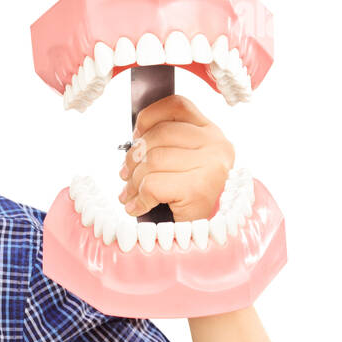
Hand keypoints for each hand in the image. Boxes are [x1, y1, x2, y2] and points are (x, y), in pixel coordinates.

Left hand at [118, 95, 233, 221]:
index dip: (148, 117)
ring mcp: (211, 166)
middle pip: (159, 135)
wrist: (206, 236)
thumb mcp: (182, 161)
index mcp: (211, 132)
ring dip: (133, 182)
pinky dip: (139, 198)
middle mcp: (216, 145)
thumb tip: (133, 140)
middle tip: (125, 175)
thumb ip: (164, 142)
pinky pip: (153, 185)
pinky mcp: (199, 189)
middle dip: (133, 157)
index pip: (176, 106)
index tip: (136, 136)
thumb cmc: (188, 196)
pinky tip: (138, 207)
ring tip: (130, 194)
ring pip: (153, 161)